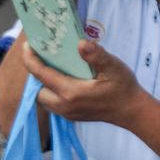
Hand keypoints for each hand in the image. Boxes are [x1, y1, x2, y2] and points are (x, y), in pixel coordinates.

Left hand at [24, 39, 144, 128]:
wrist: (132, 111)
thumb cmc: (123, 87)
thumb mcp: (113, 66)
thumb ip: (96, 55)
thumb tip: (80, 43)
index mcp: (71, 92)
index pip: (42, 75)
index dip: (31, 60)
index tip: (28, 46)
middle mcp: (64, 105)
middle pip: (38, 89)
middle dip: (36, 74)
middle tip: (43, 57)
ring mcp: (67, 113)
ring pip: (43, 99)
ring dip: (43, 84)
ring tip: (51, 68)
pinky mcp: (72, 116)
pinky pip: (53, 104)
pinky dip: (51, 92)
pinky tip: (63, 80)